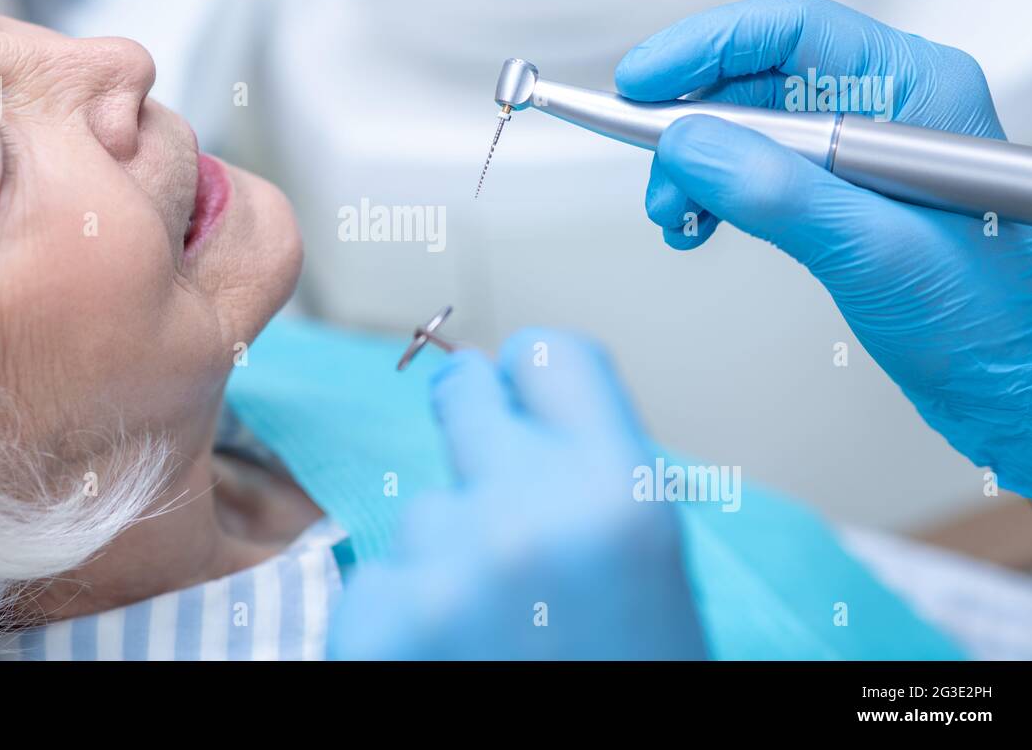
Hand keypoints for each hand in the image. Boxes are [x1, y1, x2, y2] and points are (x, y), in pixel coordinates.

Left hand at [327, 329, 705, 659]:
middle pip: (463, 393)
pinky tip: (447, 660)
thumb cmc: (635, 678)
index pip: (546, 353)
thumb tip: (522, 411)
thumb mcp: (654, 567)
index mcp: (618, 492)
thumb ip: (593, 476)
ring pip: (421, 508)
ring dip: (445, 550)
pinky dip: (404, 614)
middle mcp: (526, 512)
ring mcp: (443, 569)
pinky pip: (378, 577)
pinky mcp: (377, 624)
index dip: (532, 378)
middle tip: (490, 488)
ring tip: (493, 627)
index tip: (520, 396)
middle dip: (474, 428)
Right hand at [616, 0, 1031, 498]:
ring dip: (695, 165)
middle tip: (656, 175)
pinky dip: (714, 193)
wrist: (1012, 390)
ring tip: (676, 215)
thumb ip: (779, 193)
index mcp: (914, 88)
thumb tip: (689, 145)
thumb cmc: (990, 324)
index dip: (702, 47)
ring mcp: (859, 151)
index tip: (639, 83)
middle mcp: (886, 106)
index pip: (789, 30)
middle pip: (756, 76)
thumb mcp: (876, 252)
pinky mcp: (837, 193)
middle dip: (689, 123)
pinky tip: (700, 225)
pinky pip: (755, 169)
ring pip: (746, 126)